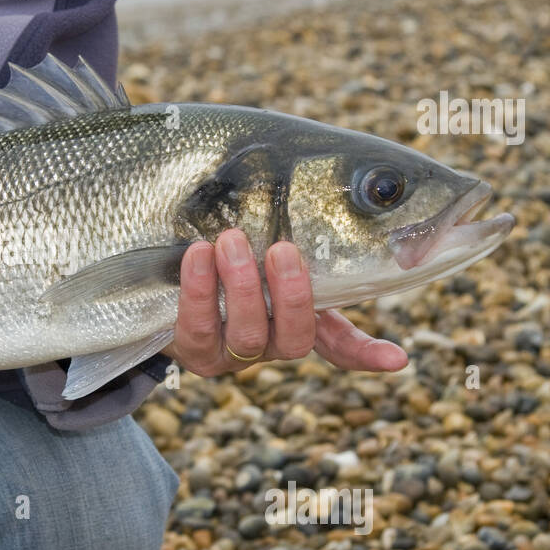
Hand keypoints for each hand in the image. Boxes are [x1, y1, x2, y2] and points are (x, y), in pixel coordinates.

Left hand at [164, 229, 406, 376]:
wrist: (151, 277)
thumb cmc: (218, 251)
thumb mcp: (256, 242)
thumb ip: (292, 230)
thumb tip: (337, 190)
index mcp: (294, 319)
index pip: (339, 342)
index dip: (366, 353)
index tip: (398, 359)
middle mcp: (269, 344)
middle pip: (294, 337)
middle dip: (291, 294)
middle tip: (281, 249)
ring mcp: (232, 354)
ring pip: (249, 332)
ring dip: (242, 285)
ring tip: (229, 240)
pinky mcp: (194, 352)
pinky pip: (198, 327)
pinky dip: (199, 289)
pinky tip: (196, 255)